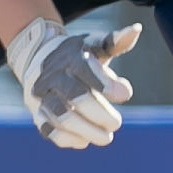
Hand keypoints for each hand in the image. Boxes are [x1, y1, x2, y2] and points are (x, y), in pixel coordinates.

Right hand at [6, 17, 141, 148]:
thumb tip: (136, 30)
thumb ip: (116, 41)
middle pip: (75, 96)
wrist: (39, 59)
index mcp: (70, 57)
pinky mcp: (37, 113)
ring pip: (60, 115)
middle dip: (99, 113)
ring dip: (85, 130)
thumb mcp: (95, 45)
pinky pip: (47, 129)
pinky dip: (66, 138)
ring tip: (106, 138)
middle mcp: (53, 76)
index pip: (86, 70)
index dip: (105, 84)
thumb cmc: (78, 55)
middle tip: (117, 124)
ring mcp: (43, 96)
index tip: (125, 95)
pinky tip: (84, 142)